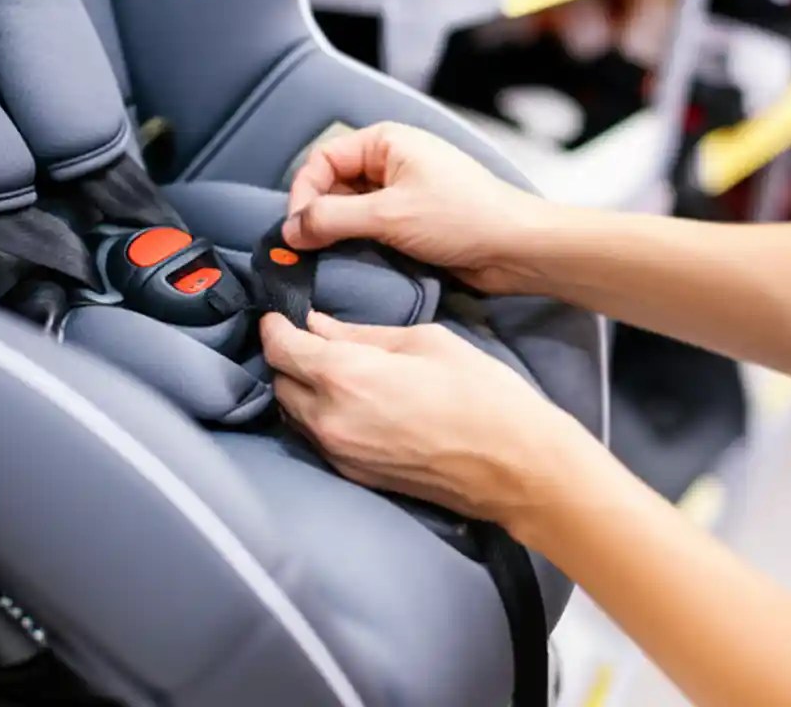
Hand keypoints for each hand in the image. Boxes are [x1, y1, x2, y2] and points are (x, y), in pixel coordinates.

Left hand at [260, 311, 604, 529]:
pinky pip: (317, 438)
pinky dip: (319, 416)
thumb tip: (319, 326)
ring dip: (301, 389)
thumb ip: (362, 334)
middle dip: (288, 357)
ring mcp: (339, 453)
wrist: (515, 466)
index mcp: (345, 376)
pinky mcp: (354, 475)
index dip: (275, 326)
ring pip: (294, 413)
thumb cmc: (481, 394)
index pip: (280, 346)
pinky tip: (348, 403)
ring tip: (329, 371)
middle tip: (311, 339)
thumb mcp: (425, 342)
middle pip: (280, 381)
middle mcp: (329, 418)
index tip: (283, 315)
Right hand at [284, 122, 556, 294]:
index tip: (295, 230)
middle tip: (305, 252)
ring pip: (349, 211)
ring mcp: (401, 193)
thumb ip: (332, 220)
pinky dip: (357, 245)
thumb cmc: (462, 218)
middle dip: (317, 216)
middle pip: (332, 185)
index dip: (303, 193)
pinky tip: (353, 264)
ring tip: (327, 261)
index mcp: (385, 142)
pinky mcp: (410, 222)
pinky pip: (369, 230)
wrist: (515, 248)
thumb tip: (289, 231)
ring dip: (336, 235)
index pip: (323, 160)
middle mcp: (390, 162)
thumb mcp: (388, 215)